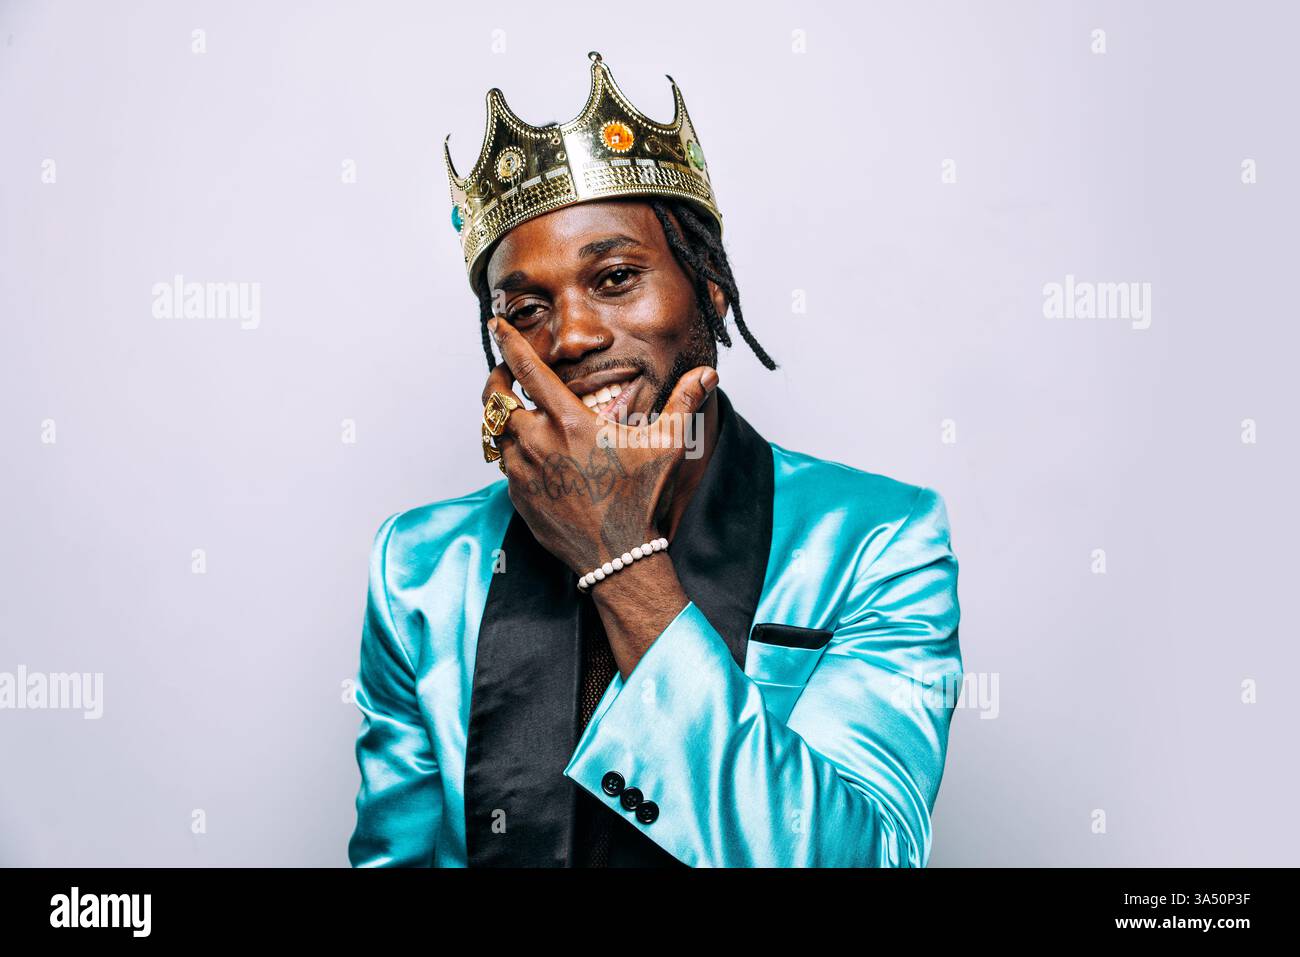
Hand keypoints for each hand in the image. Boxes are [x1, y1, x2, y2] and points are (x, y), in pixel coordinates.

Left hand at [481, 317, 718, 575]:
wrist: (618, 556)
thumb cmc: (642, 499)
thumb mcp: (667, 447)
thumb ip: (684, 403)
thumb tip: (708, 373)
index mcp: (569, 422)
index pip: (527, 370)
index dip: (508, 342)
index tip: (496, 324)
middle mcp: (538, 443)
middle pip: (496, 399)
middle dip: (496, 380)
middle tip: (505, 373)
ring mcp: (524, 472)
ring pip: (496, 433)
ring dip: (502, 418)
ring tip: (518, 412)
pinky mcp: (519, 497)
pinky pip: (505, 466)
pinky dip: (511, 452)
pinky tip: (530, 453)